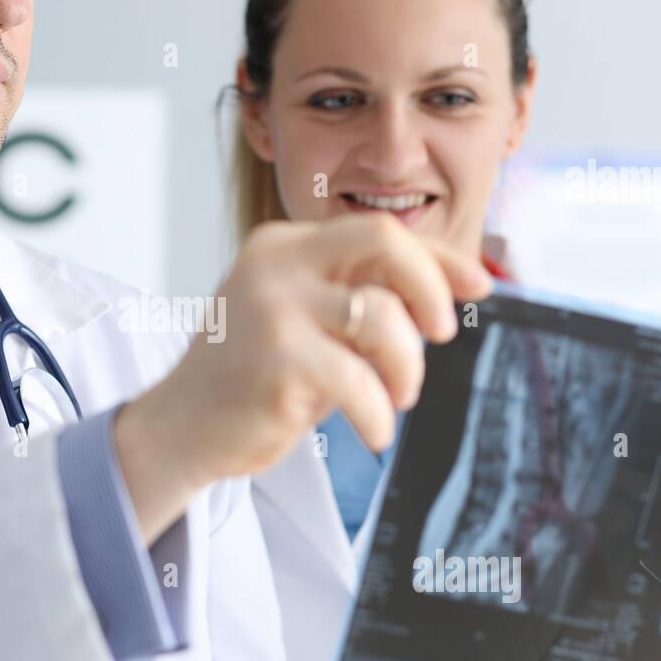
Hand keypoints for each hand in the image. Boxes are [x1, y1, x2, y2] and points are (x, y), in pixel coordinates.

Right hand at [114, 213, 492, 542]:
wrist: (181, 427)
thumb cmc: (250, 375)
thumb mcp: (301, 319)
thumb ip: (355, 296)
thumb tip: (449, 289)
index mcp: (283, 245)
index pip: (379, 231)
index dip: (439, 258)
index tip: (479, 287)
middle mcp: (277, 264)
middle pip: (384, 242)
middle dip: (430, 287)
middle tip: (441, 334)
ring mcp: (274, 308)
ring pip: (383, 318)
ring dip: (406, 368)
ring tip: (394, 398)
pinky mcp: (279, 360)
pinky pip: (362, 382)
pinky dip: (379, 414)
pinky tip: (373, 430)